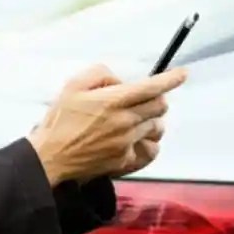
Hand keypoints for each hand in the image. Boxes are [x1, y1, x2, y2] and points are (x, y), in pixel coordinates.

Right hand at [27, 64, 186, 186]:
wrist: (51, 158)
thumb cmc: (60, 121)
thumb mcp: (73, 86)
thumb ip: (100, 74)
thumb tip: (119, 81)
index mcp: (113, 101)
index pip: (152, 87)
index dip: (171, 79)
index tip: (182, 74)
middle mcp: (124, 121)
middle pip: (160, 107)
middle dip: (157, 99)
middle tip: (144, 99)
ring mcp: (127, 142)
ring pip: (157, 127)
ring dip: (152, 120)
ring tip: (136, 121)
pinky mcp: (125, 160)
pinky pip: (150, 150)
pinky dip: (147, 143)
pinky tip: (135, 140)